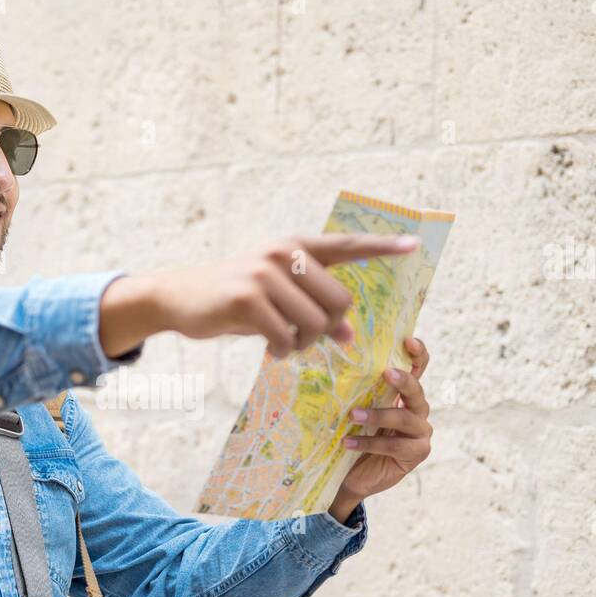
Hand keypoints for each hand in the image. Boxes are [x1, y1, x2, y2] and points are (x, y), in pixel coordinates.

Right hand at [98, 233, 418, 358]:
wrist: (179, 296)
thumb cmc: (235, 299)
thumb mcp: (277, 295)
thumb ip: (314, 308)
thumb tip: (349, 338)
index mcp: (296, 247)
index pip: (348, 245)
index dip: (383, 247)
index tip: (416, 245)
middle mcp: (284, 253)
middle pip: (339, 301)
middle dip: (329, 329)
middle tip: (306, 338)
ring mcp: (265, 273)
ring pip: (315, 323)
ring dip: (305, 344)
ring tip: (285, 344)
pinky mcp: (247, 298)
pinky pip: (286, 338)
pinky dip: (283, 351)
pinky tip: (270, 350)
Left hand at [328, 337, 432, 522]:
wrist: (351, 475)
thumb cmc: (353, 435)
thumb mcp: (355, 410)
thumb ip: (356, 392)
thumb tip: (332, 366)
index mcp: (405, 394)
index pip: (418, 368)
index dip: (418, 354)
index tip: (408, 341)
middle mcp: (417, 410)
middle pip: (417, 391)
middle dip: (403, 381)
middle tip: (386, 373)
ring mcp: (420, 432)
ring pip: (405, 418)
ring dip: (378, 416)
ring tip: (353, 415)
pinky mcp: (416, 453)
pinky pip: (395, 446)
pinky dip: (369, 443)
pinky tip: (348, 443)